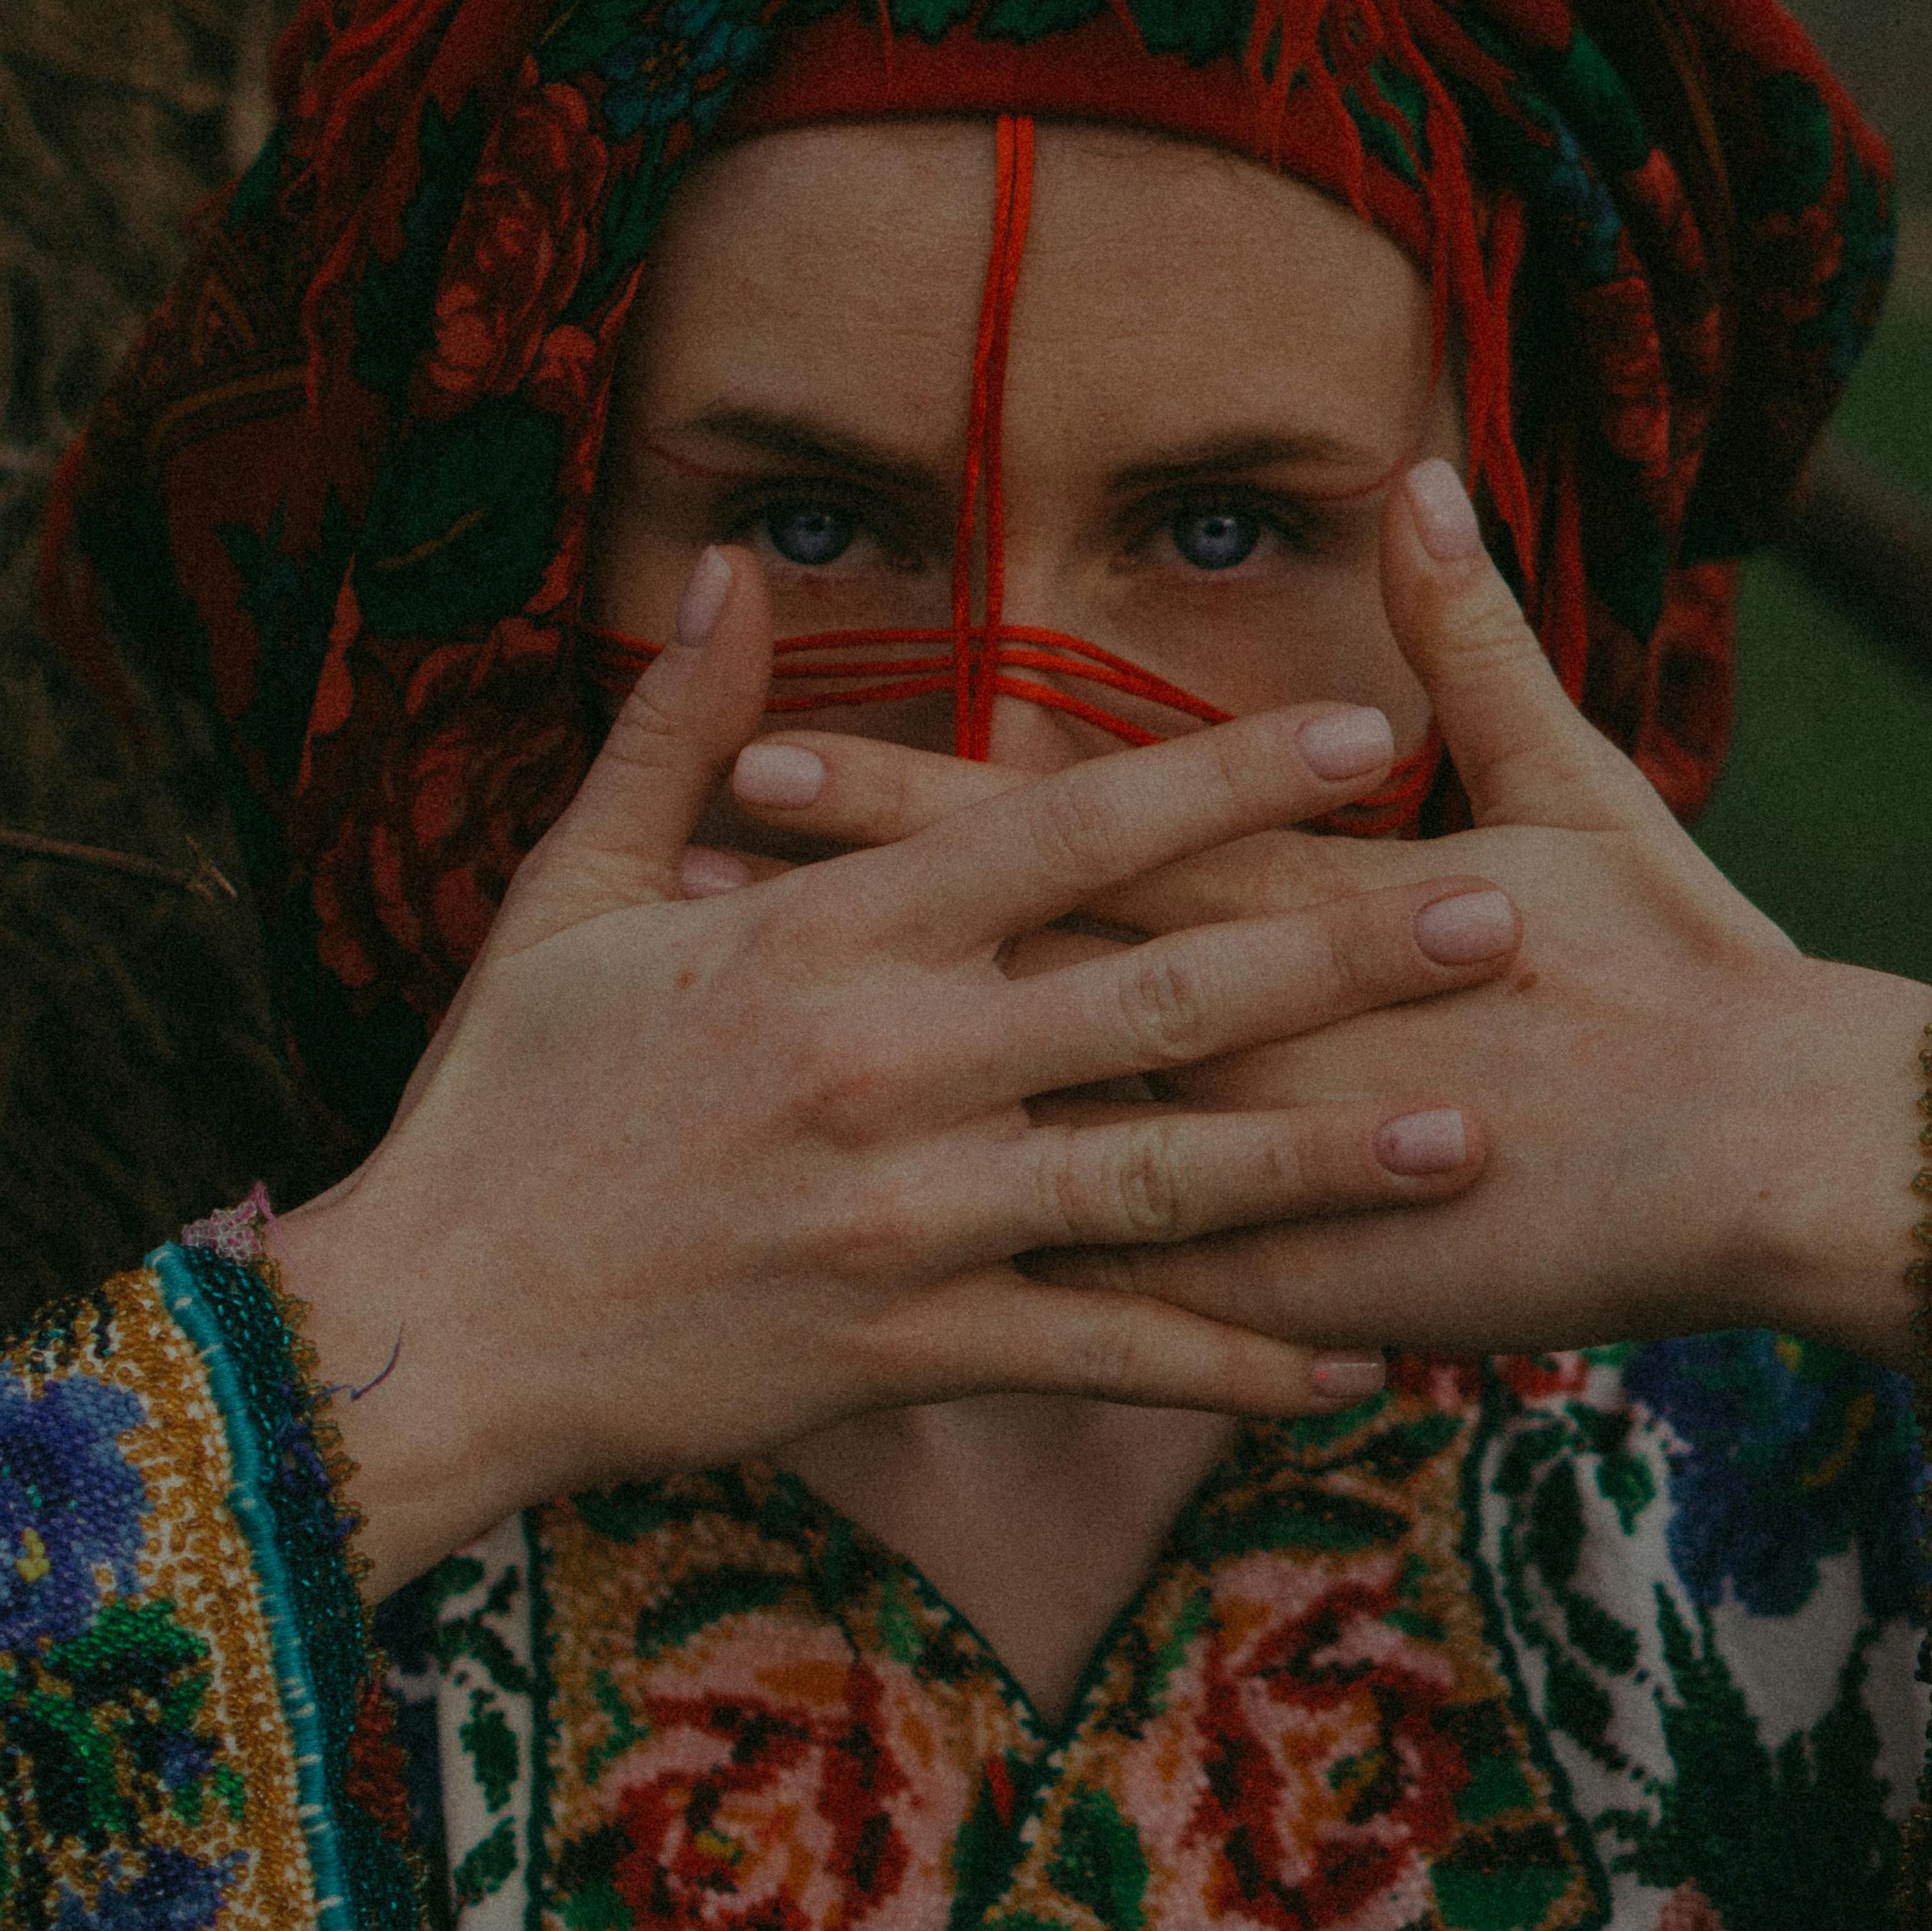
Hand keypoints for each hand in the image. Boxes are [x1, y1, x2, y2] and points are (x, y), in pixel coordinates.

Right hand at [267, 545, 1531, 1594]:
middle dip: (1341, 957)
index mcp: (824, 939)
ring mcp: (906, 1218)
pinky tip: (1345, 1366)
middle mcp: (889, 1069)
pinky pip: (1098, 1356)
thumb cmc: (502, 1099)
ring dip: (1327, 1164)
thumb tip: (725, 564)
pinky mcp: (902, 1349)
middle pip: (1158, 999)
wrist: (433, 1323)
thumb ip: (673, 731)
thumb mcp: (568, 893)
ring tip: (1471, 1138)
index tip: (1361, 739)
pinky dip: (1225, 1365)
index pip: (1064, 830)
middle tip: (1498, 919)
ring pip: (1162, 1184)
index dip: (1224, 779)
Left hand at [704, 466, 1931, 1368]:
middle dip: (833, 947)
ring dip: (875, 1128)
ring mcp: (1254, 1170)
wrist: (1778, 1150)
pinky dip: (1007, 1307)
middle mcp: (1240, 1026)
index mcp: (1287, 896)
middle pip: (997, 979)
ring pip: (1024, 1147)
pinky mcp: (1290, 1295)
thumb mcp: (1577, 777)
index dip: (901, 801)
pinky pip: (1120, 1314)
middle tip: (674, 917)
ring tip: (726, 1109)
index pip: (1052, 836)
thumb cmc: (1683, 962)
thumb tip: (1420, 478)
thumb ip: (1471, 635)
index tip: (760, 758)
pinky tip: (868, 1314)